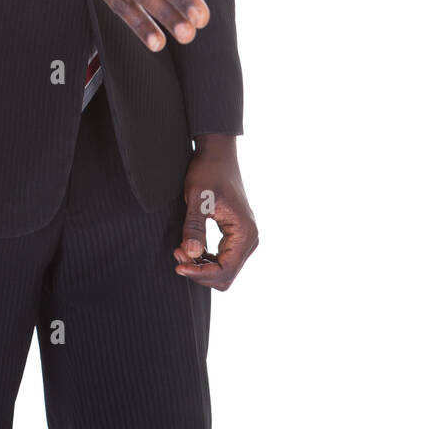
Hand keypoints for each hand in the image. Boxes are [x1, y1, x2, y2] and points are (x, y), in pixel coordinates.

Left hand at [174, 135, 257, 287]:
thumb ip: (195, 226)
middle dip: (200, 271)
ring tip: (180, 250)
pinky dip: (205, 259)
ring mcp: (244, 237)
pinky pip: (222, 258)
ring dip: (201, 266)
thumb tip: (192, 254)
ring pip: (224, 269)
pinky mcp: (236, 234)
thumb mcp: (197, 198)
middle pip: (226, 275)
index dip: (201, 274)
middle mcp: (249, 238)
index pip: (226, 271)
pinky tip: (188, 246)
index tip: (179, 264)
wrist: (216, 153)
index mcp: (245, 232)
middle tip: (178, 254)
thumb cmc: (208, 171)